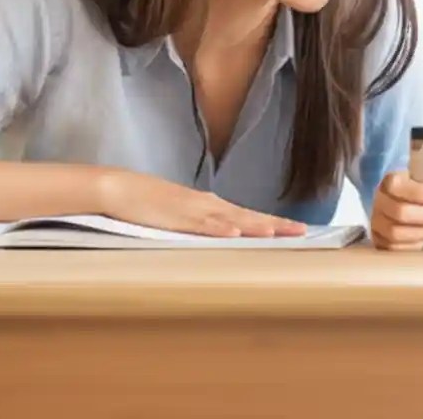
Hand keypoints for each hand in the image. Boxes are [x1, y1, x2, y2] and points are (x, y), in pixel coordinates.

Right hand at [97, 170, 305, 237]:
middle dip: (276, 225)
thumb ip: (202, 223)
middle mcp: (208, 205)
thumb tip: (224, 234)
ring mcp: (193, 210)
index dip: (273, 222)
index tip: (297, 229)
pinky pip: (200, 224)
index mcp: (211, 206)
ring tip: (278, 233)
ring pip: (230, 220)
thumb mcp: (182, 215)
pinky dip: (218, 229)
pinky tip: (234, 234)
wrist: (119, 188)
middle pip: (248, 217)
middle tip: (303, 231)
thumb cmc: (148, 203)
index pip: (249, 216)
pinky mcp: (175, 217)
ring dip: (254, 226)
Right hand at [371, 170, 422, 250]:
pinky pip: (393, 249)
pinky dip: (412, 246)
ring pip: (396, 233)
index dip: (419, 193)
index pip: (397, 186)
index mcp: (389, 182)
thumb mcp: (422, 176)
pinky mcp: (379, 241)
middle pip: (400, 212)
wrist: (399, 202)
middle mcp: (378, 202)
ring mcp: (376, 223)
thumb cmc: (417, 189)